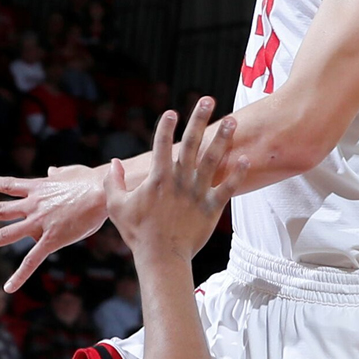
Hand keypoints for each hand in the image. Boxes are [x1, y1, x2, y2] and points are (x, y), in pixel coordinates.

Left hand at [0, 163, 108, 293]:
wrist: (102, 192)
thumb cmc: (92, 182)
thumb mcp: (71, 173)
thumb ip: (58, 174)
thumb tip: (52, 170)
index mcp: (38, 189)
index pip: (10, 185)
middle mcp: (33, 205)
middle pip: (1, 210)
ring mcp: (39, 223)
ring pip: (6, 234)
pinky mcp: (50, 240)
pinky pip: (31, 261)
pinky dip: (19, 275)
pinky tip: (8, 287)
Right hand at [105, 98, 242, 261]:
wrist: (161, 258)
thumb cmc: (138, 233)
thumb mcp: (117, 206)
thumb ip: (114, 182)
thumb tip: (113, 163)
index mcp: (158, 178)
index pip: (161, 145)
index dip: (166, 126)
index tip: (172, 112)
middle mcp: (180, 180)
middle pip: (191, 144)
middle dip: (199, 119)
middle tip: (207, 100)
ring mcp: (197, 193)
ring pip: (212, 160)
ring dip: (222, 138)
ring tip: (233, 120)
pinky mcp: (212, 207)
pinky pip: (227, 187)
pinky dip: (237, 173)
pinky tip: (245, 157)